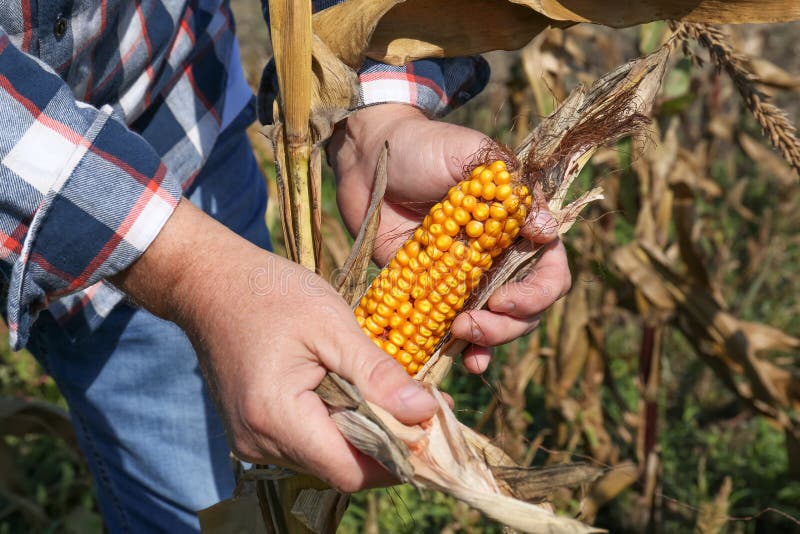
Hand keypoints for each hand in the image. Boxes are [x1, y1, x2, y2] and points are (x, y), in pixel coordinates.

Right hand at [113, 200, 437, 491]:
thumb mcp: (332, 325)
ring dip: (364, 434)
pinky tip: (358, 395)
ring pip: (325, 457)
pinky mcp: (253, 430)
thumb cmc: (270, 294)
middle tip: (425, 406)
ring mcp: (252, 439)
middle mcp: (259, 441)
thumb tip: (425, 413)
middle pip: (340, 467)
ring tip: (396, 396)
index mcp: (276, 416)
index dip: (396, 458)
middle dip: (387, 443)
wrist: (210, 282)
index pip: (350, 470)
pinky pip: (307, 442)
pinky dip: (338, 426)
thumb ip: (378, 374)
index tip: (431, 427)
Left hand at [328, 104, 571, 372]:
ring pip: (497, 325)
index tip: (504, 298)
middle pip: (527, 308)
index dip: (538, 292)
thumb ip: (509, 187)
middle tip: (473, 322)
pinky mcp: (432, 291)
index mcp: (518, 226)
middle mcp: (499, 257)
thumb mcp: (472, 153)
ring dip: (489, 340)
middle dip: (509, 324)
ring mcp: (466, 278)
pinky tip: (463, 360)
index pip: (551, 269)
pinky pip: (456, 329)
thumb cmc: (425, 147)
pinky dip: (465, 349)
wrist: (369, 160)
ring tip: (462, 333)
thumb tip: (547, 231)